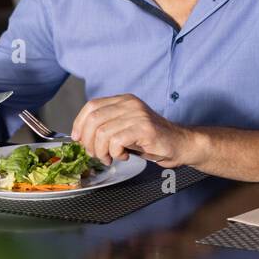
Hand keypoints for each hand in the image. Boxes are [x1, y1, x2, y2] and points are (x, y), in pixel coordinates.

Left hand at [71, 95, 189, 166]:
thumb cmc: (151, 139)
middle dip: (88, 142)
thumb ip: (106, 126)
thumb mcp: (125, 127)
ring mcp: (138, 115)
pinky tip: (124, 156)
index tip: (78, 139)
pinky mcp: (144, 128)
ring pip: (102, 133)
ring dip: (101, 151)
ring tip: (110, 157)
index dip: (79, 123)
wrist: (180, 144)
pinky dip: (115, 153)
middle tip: (96, 154)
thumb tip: (81, 136)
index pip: (91, 105)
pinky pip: (116, 141)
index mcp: (123, 100)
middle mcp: (130, 104)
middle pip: (94, 120)